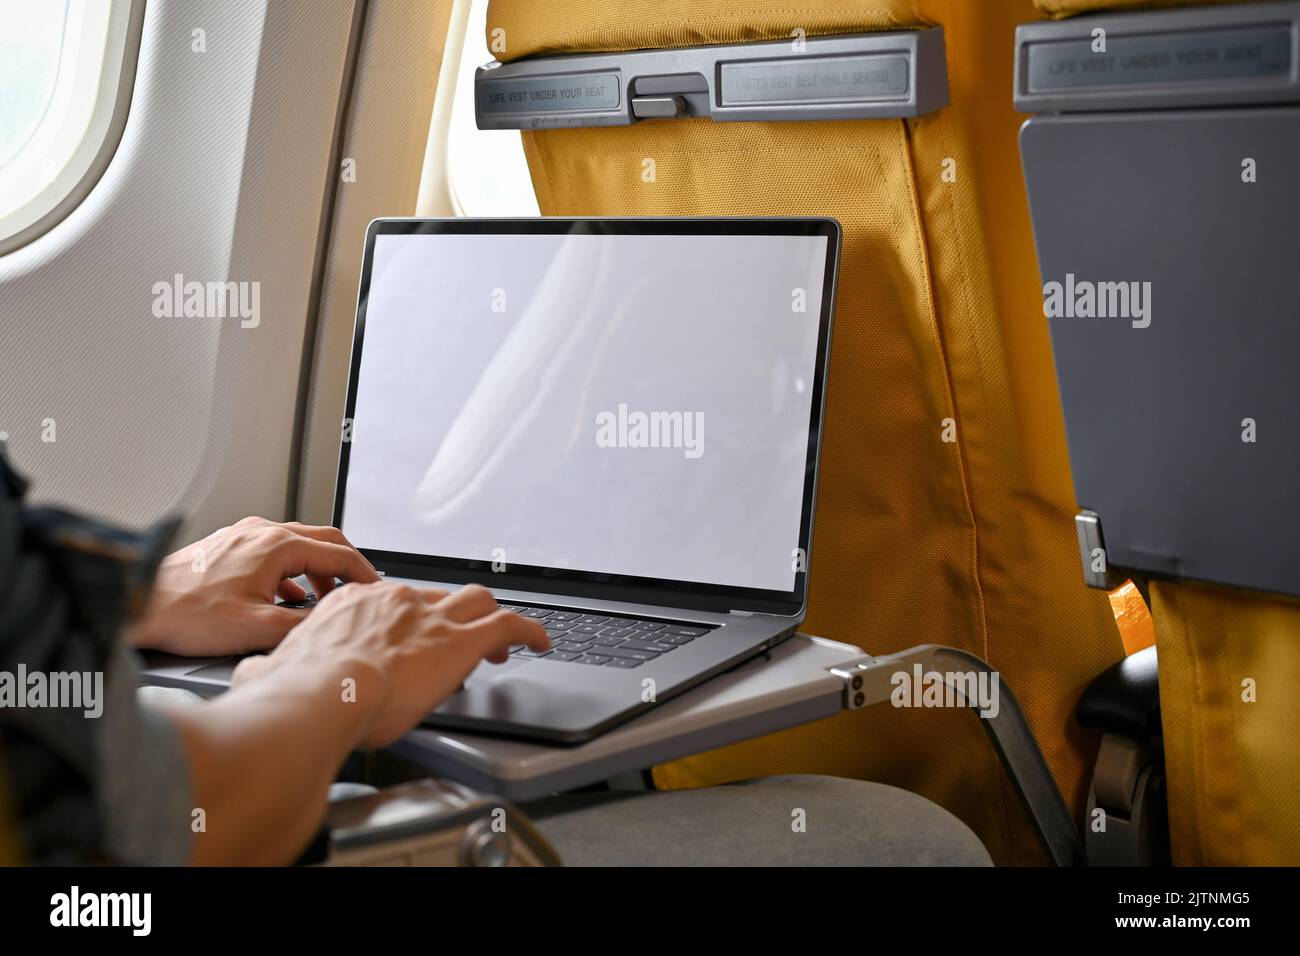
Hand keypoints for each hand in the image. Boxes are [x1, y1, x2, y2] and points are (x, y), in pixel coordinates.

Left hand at [132, 516, 379, 654]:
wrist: (138, 605)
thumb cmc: (188, 615)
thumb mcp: (256, 628)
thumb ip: (304, 624)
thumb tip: (333, 623)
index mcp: (276, 545)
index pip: (338, 553)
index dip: (364, 573)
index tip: (377, 589)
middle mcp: (261, 532)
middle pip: (322, 539)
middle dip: (345, 565)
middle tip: (360, 588)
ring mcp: (243, 536)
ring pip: (297, 544)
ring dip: (317, 569)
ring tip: (325, 598)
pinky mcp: (228, 546)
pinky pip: (274, 551)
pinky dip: (292, 571)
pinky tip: (287, 597)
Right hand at [230, 582, 548, 747]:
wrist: (321, 697)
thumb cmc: (293, 693)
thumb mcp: (266, 673)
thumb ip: (265, 670)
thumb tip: (252, 675)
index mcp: (349, 606)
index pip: (386, 604)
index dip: (402, 622)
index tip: (403, 639)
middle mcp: (394, 602)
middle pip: (435, 596)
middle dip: (447, 616)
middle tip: (454, 640)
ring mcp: (431, 617)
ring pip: (476, 602)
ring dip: (489, 619)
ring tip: (500, 641)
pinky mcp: (463, 640)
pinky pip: (510, 625)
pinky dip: (530, 631)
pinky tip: (541, 642)